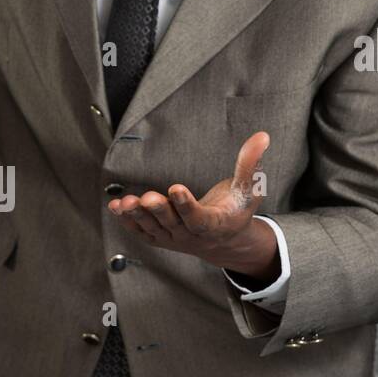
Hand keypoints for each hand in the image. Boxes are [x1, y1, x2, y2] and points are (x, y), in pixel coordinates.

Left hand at [107, 130, 279, 280]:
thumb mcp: (247, 189)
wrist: (224, 240)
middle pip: (171, 223)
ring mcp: (172, 238)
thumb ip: (250, 164)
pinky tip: (115, 206)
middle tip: (148, 197)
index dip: (186, 205)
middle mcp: (190, 235)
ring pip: (152, 227)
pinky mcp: (158, 237)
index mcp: (213, 225)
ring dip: (138, 214)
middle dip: (158, 210)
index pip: (198, 217)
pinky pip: (140, 230)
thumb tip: (262, 136)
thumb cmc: (236, 210)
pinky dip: (127, 220)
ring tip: (125, 201)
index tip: (176, 187)